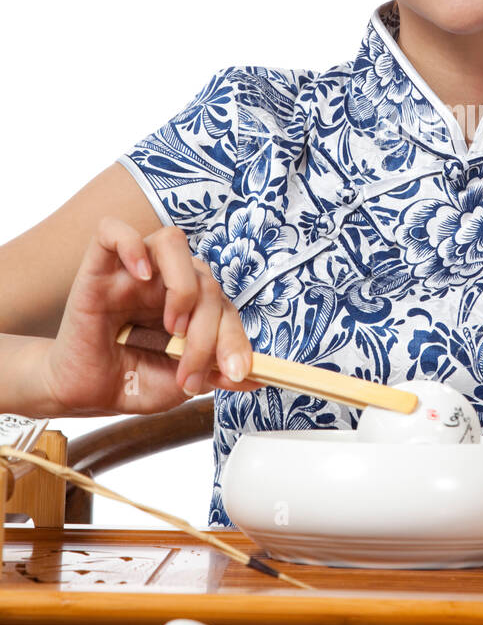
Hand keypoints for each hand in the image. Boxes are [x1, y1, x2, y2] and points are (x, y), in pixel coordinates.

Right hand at [37, 217, 252, 417]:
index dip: (236, 337)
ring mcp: (133, 272)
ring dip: (183, 285)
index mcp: (190, 303)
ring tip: (173, 326)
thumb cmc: (129, 381)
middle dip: (208, 331)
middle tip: (189, 372)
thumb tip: (258, 375)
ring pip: (171, 242)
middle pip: (205, 278)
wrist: (82, 393)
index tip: (236, 372)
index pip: (224, 304)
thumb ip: (215, 373)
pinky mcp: (97, 269)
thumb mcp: (179, 385)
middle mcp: (166, 281)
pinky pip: (111, 231)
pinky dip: (131, 245)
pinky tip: (141, 276)